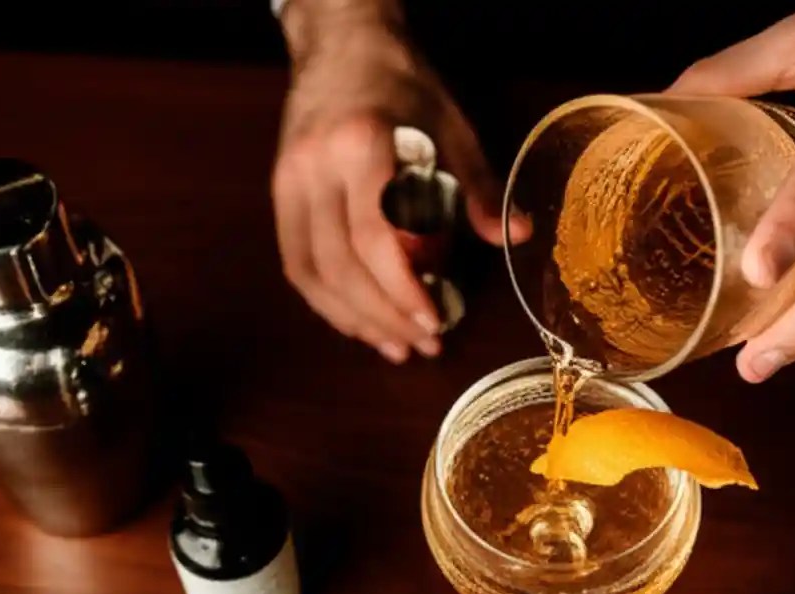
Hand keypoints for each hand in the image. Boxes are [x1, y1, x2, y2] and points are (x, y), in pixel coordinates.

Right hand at [271, 1, 529, 362]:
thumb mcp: (451, 126)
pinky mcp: (278, 192)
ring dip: (353, 319)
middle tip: (422, 346)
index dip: (401, 290)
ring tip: (394, 347)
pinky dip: (326, 299)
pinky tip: (359, 321)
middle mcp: (314, 168)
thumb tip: (516, 235)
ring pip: (310, 272)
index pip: (373, 237)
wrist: (340, 45)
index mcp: (360, 146)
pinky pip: (295, 261)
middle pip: (340, 265)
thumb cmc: (400, 83)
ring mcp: (288, 181)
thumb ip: (477, 187)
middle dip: (382, 316)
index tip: (432, 322)